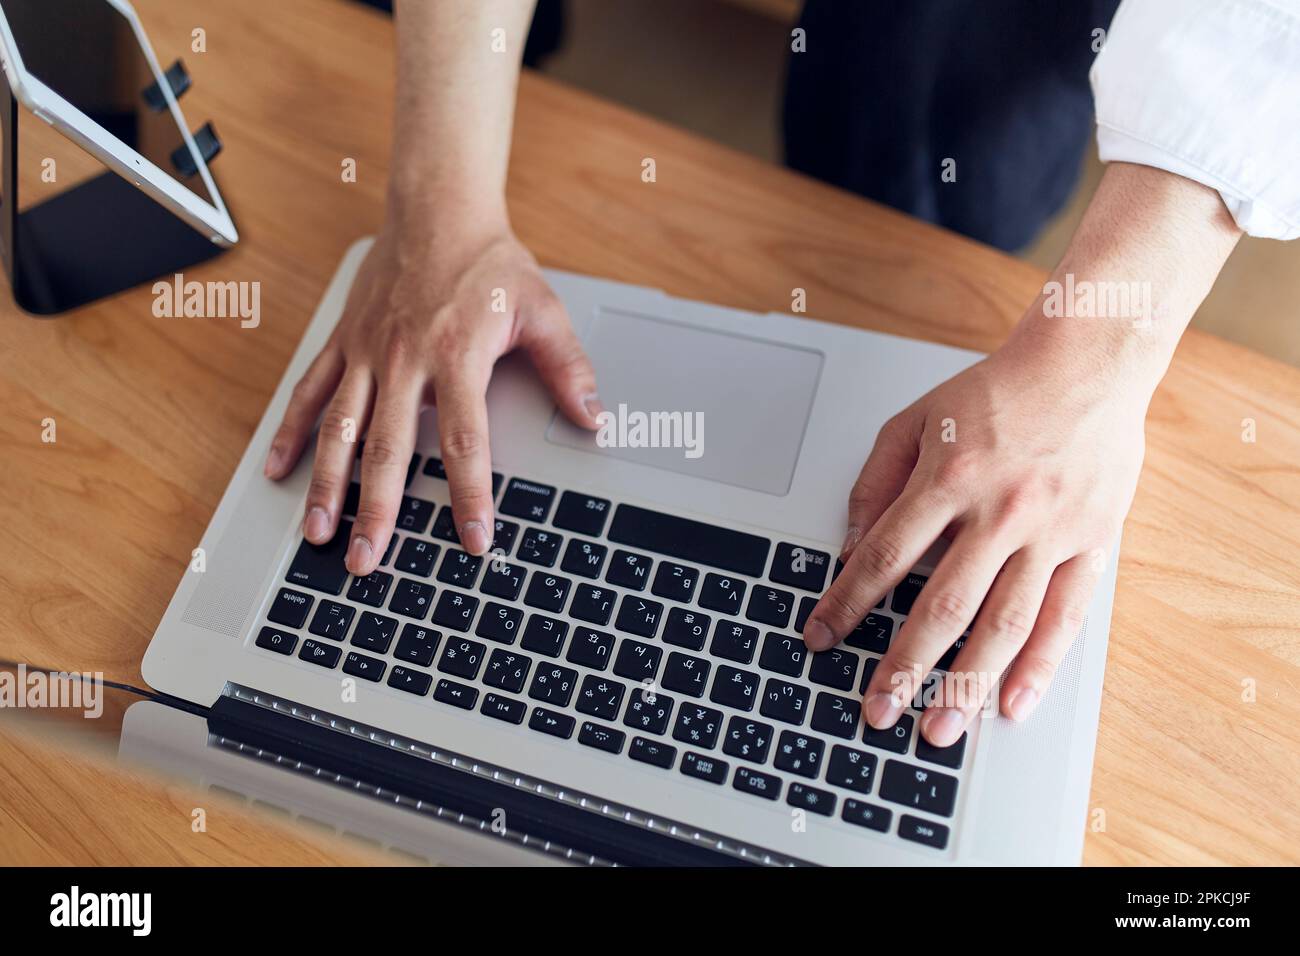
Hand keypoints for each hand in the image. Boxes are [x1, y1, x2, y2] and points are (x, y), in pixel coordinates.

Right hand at [263, 216, 601, 573]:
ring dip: (326, 484)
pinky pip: (310, 390)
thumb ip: (569, 368)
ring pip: (340, 427)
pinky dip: (290, 431)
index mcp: (457, 356)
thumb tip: (595, 418)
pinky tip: (277, 469)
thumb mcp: (543, 310)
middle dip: (378, 510)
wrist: (438, 207)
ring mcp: (366, 351)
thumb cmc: (491, 262)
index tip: (473, 541)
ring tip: (317, 532)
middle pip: (389, 448)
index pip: (464, 441)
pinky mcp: (343, 340)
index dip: (468, 495)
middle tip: (370, 561)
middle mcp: (404, 358)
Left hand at [802, 327, 1148, 746]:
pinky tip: (1012, 703)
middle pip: (940, 605)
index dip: (845, 604)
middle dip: (902, 666)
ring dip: (967, 683)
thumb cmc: (995, 394)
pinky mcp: (1091, 543)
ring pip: (1003, 623)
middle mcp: (998, 510)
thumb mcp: (915, 421)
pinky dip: (1039, 665)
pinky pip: (1064, 616)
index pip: (882, 557)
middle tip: (876, 710)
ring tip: (939, 728)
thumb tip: (850, 547)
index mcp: (947, 477)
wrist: (1085, 365)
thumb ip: (876, 483)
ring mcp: (1049, 532)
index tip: (821, 637)